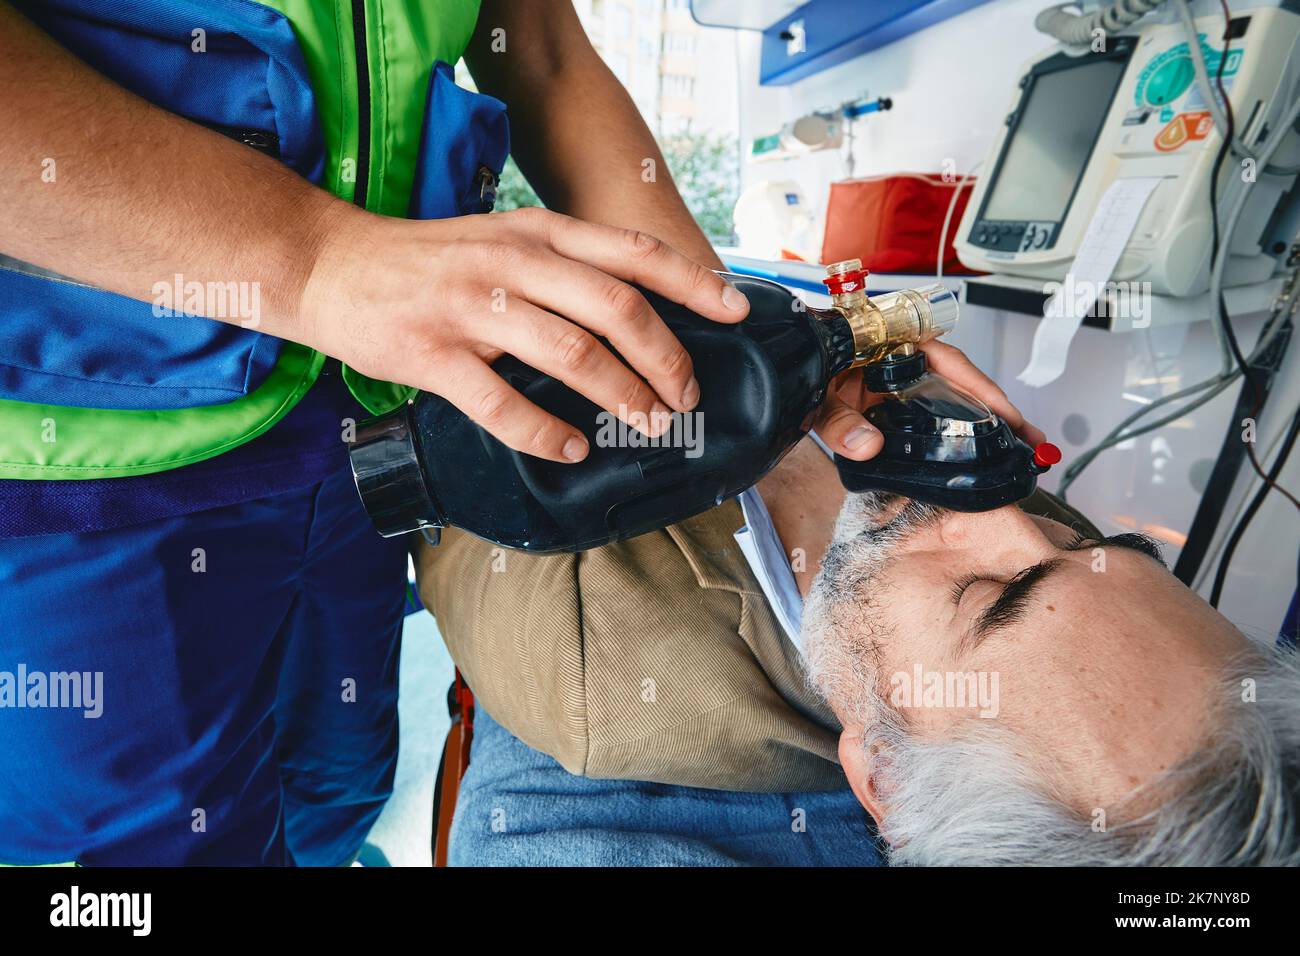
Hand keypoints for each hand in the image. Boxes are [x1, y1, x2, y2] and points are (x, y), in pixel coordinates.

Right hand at [297, 205, 749, 462]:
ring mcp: (472, 307)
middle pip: (617, 308)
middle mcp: (513, 262)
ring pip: (572, 354)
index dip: (693, 283)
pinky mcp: (433, 355)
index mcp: (538, 233)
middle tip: (686, 397)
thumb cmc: (429, 261)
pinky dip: (544, 432)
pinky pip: (501, 403)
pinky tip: (569, 449)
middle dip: (666, 360)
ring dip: (621, 397)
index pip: (633, 253)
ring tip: (647, 425)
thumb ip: (562, 267)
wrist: (329, 263)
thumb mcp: (502, 240)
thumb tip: (636, 315)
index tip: (738, 311)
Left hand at [810, 338, 1044, 458]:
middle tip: (1029, 441)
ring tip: (1011, 447)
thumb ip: (836, 421)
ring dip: (977, 419)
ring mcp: (896, 378)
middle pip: (959, 381)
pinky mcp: (887, 397)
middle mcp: (900, 357)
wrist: (778, 359)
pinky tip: (967, 447)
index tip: (1010, 419)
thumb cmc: (800, 360)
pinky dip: (948, 426)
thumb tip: (866, 447)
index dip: (984, 391)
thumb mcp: (817, 393)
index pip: (950, 363)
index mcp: (890, 342)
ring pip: (947, 395)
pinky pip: (926, 409)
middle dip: (995, 410)